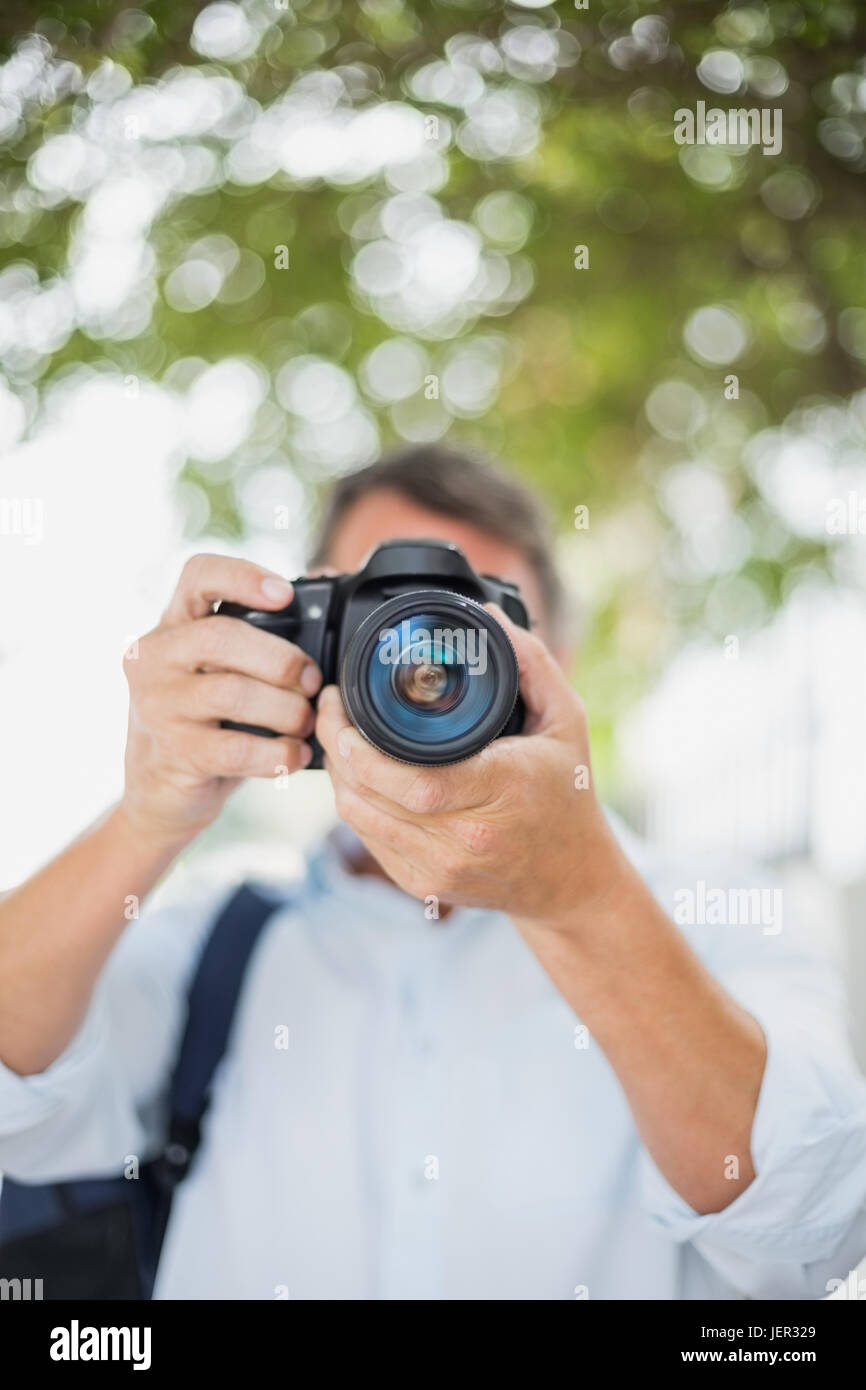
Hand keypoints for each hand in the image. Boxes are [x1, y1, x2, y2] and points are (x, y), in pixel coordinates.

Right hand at [121, 554, 320, 847]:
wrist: (161, 788)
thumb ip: (266, 628)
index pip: (197, 576)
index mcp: (172, 624)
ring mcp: (158, 706)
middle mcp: (154, 658)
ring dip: (285, 709)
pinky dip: (276, 753)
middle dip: (282, 659)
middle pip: (222, 637)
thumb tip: (326, 574)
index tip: (284, 595)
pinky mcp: (173, 752)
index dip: (242, 576)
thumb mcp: (226, 667)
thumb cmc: (209, 716)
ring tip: (307, 722)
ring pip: (232, 693)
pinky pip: (235, 748)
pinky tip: (295, 755)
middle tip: (313, 681)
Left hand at [316, 605, 623, 926]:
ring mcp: (440, 869)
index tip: (343, 705)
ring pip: (358, 818)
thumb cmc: (569, 794)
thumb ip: (531, 661)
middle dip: (334, 748)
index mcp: (501, 793)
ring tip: (337, 736)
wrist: (571, 878)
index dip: (360, 749)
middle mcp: (465, 840)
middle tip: (329, 708)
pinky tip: (358, 774)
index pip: (412, 781)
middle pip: (369, 797)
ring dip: (337, 774)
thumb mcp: (566, 719)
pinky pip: (367, 839)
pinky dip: (355, 802)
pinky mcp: (423, 885)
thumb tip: (485, 615)